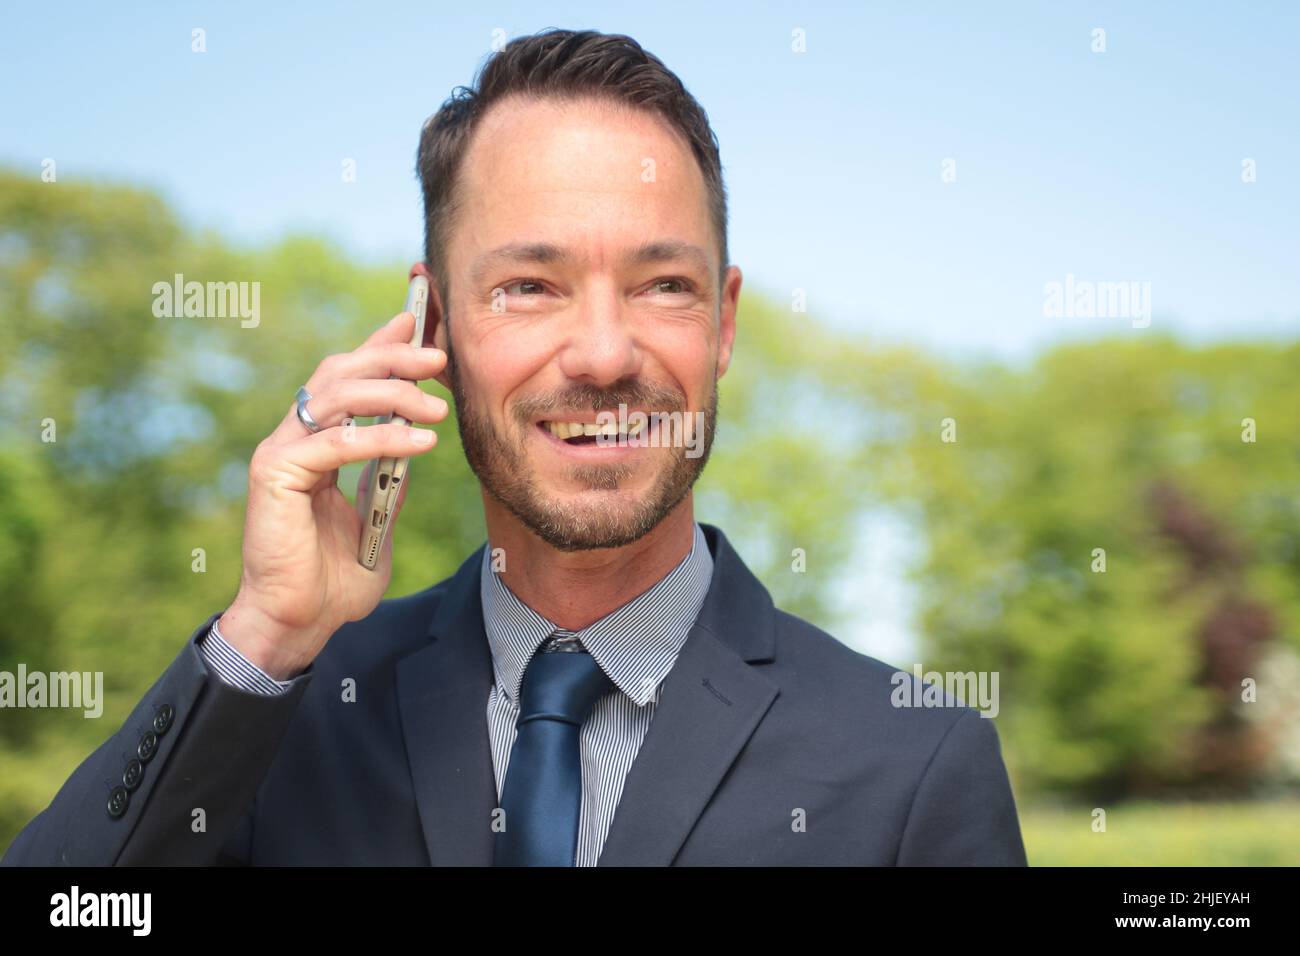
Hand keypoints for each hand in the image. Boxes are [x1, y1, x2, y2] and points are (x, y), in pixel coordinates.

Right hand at [218, 311, 448, 679]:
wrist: (300, 623)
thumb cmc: (333, 580)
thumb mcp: (376, 517)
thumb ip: (388, 478)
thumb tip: (413, 442)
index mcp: (315, 443)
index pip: (347, 379)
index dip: (379, 346)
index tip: (416, 322)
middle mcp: (294, 439)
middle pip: (341, 373)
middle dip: (392, 356)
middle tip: (438, 356)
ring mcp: (280, 453)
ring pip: (337, 397)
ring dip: (393, 394)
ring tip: (438, 404)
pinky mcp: (276, 474)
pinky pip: (336, 442)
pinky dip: (381, 437)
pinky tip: (419, 442)